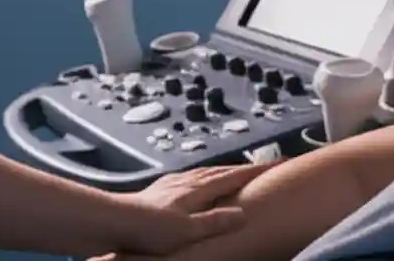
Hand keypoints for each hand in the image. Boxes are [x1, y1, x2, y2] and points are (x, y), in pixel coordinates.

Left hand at [106, 161, 280, 256]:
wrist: (114, 221)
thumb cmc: (150, 228)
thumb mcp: (188, 230)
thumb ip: (215, 220)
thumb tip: (243, 212)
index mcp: (197, 189)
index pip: (233, 176)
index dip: (256, 170)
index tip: (279, 162)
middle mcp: (186, 181)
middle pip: (220, 170)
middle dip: (242, 167)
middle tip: (261, 165)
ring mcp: (171, 184)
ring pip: (204, 173)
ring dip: (222, 171)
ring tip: (233, 172)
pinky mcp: (158, 190)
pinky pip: (189, 179)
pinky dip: (201, 178)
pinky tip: (195, 183)